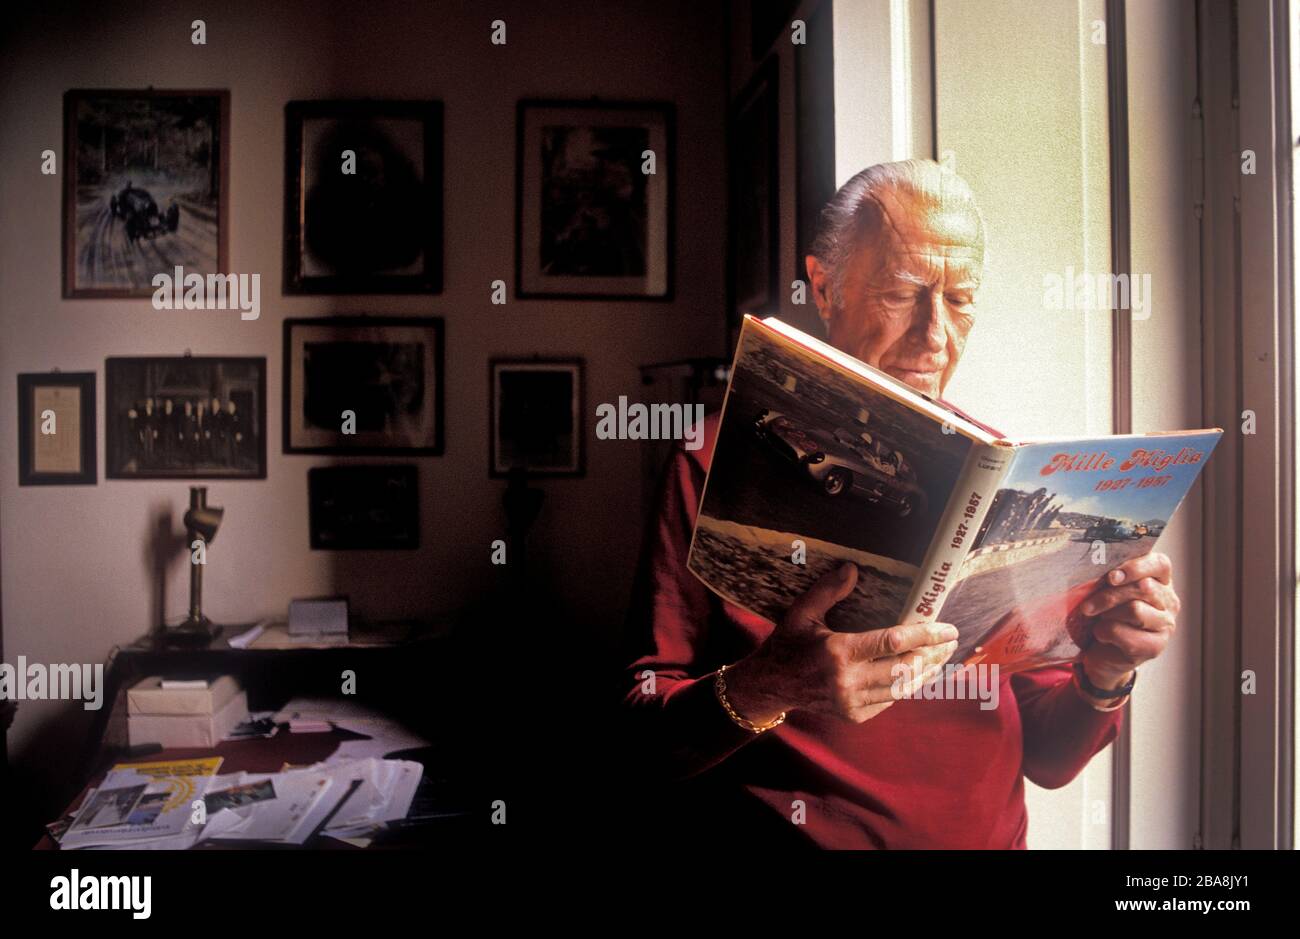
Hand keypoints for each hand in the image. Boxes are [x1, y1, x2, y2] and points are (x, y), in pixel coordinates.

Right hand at [725, 562, 959, 724]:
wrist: (771, 686)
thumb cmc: (788, 643)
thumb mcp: (802, 613)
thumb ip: (828, 590)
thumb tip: (852, 569)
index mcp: (838, 652)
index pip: (892, 642)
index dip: (924, 634)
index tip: (947, 628)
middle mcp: (848, 680)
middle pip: (905, 668)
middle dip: (932, 654)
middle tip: (950, 642)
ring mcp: (852, 702)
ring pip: (902, 688)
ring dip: (926, 672)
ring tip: (943, 657)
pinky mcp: (854, 715)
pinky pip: (890, 701)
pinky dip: (907, 686)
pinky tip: (919, 674)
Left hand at [1077, 551, 1179, 691]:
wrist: (1102, 652)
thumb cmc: (1105, 614)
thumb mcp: (1107, 591)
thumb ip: (1110, 578)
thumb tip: (1095, 566)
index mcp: (1161, 581)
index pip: (1160, 564)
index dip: (1135, 567)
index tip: (1110, 576)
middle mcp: (1169, 602)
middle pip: (1143, 587)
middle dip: (1109, 595)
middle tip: (1087, 604)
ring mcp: (1165, 625)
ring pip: (1135, 610)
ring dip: (1106, 613)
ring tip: (1096, 618)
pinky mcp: (1154, 647)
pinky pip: (1123, 632)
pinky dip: (1104, 632)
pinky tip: (1102, 634)